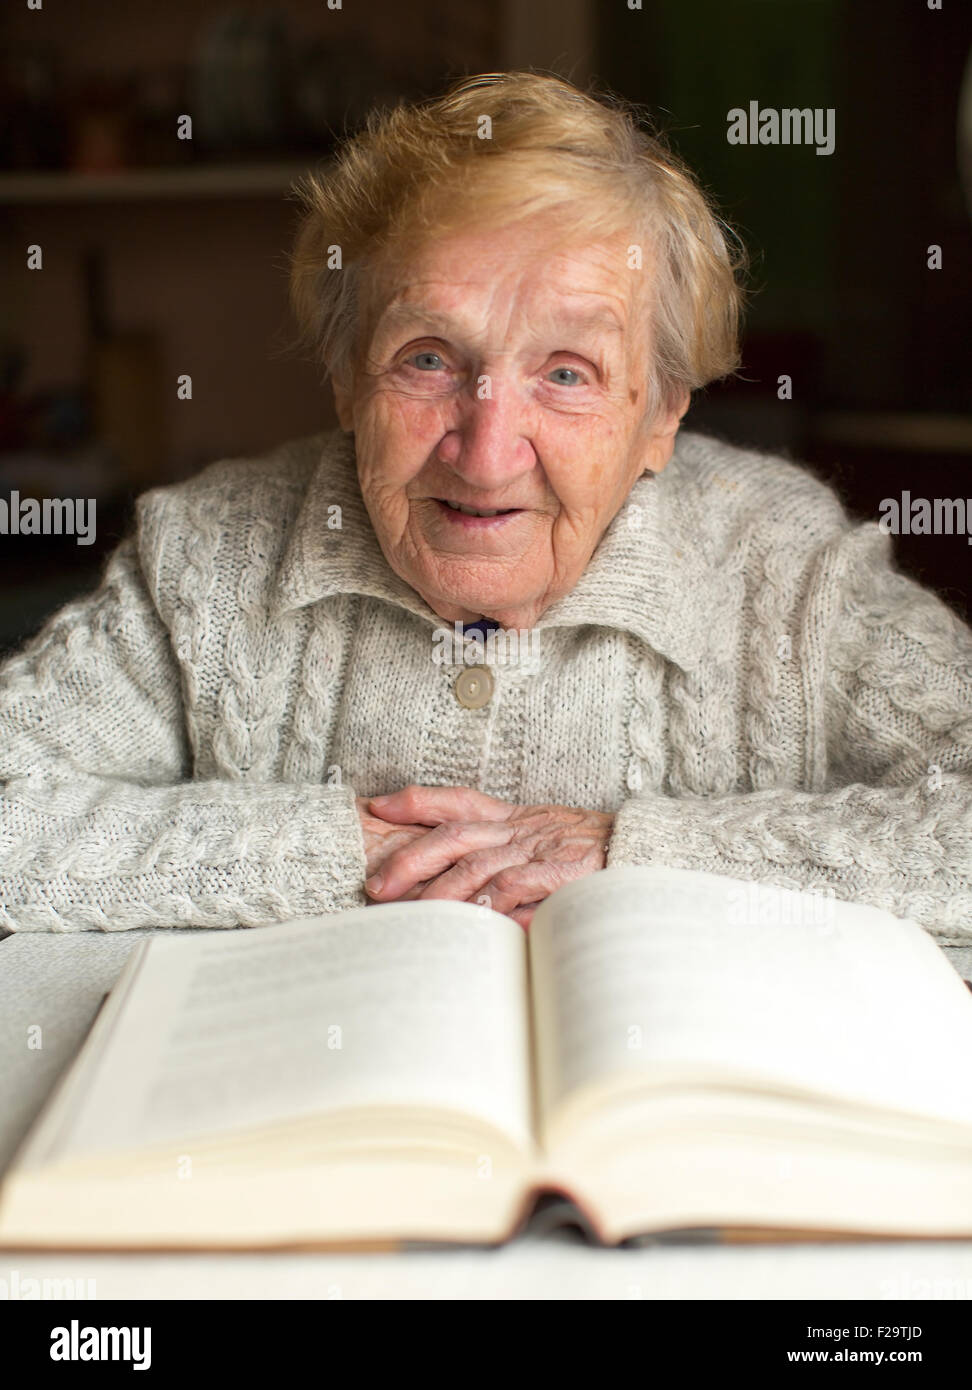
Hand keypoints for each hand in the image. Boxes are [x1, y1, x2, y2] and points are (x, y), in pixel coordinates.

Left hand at [362, 785, 613, 929]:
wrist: (651, 849)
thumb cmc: (595, 853)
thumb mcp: (547, 841)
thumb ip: (507, 857)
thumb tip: (460, 887)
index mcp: (515, 818)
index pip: (457, 801)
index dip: (415, 801)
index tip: (377, 806)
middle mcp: (522, 829)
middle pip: (455, 835)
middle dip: (410, 859)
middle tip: (377, 886)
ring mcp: (543, 849)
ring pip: (479, 866)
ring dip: (440, 892)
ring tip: (411, 915)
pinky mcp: (566, 872)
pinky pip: (521, 888)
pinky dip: (492, 905)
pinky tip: (470, 922)